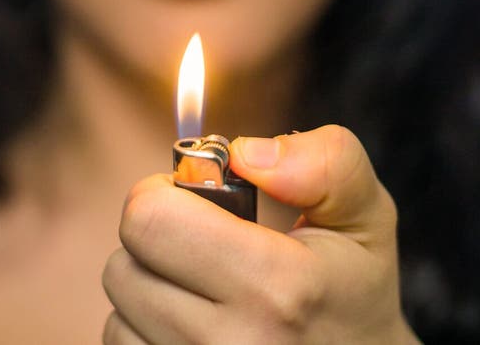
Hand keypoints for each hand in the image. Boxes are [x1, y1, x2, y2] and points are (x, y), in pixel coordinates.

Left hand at [102, 125, 420, 343]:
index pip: (149, 220)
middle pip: (122, 268)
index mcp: (279, 287)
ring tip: (205, 294)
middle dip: (155, 243)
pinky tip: (193, 330)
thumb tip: (245, 154)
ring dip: (150, 294)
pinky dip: (147, 335)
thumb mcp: (363, 213)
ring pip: (117, 316)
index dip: (162, 194)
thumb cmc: (353, 288)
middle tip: (200, 246)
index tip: (194, 200)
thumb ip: (323, 162)